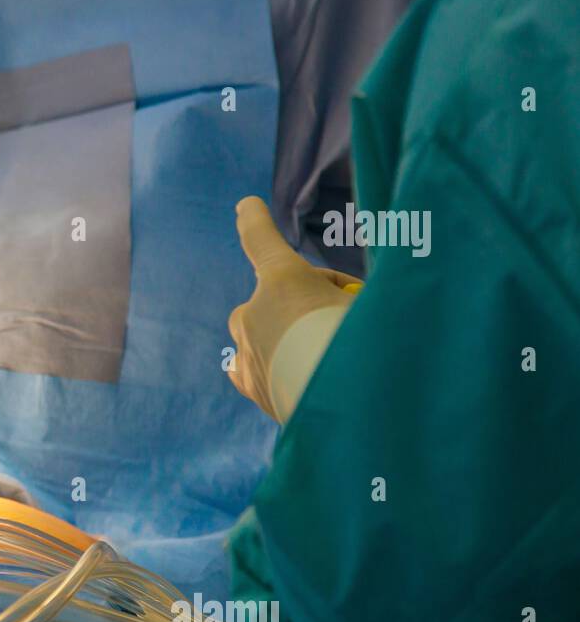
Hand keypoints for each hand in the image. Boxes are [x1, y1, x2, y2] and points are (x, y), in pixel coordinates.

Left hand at [226, 197, 359, 417]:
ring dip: (292, 333)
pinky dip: (273, 363)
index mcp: (283, 281)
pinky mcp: (249, 384)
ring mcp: (246, 349)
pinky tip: (296, 373)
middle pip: (279, 292)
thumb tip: (369, 300)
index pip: (260, 240)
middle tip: (348, 319)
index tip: (245, 205)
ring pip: (267, 328)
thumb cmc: (368, 349)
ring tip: (329, 354)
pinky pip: (252, 363)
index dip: (254, 220)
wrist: (346, 415)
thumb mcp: (375, 308)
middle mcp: (254, 312)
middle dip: (310, 299)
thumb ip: (363, 297)